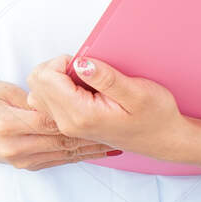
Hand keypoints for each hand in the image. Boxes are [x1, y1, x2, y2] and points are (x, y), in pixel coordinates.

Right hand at [0, 80, 121, 170]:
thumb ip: (28, 95)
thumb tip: (58, 92)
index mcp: (7, 123)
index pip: (50, 118)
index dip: (76, 112)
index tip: (99, 104)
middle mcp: (15, 146)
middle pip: (62, 139)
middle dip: (92, 133)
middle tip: (118, 124)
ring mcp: (21, 160)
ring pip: (64, 153)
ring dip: (91, 147)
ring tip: (116, 139)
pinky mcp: (26, 166)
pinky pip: (59, 161)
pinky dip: (80, 155)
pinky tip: (98, 150)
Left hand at [25, 55, 189, 161]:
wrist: (163, 139)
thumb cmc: (155, 116)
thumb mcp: (138, 92)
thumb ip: (106, 78)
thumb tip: (80, 63)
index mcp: (80, 115)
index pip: (45, 78)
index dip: (62, 61)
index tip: (86, 63)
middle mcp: (67, 124)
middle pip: (37, 83)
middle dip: (56, 67)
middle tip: (85, 69)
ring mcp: (66, 126)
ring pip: (39, 91)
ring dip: (56, 78)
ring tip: (84, 80)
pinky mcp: (69, 125)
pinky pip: (48, 101)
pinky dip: (59, 88)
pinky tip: (82, 89)